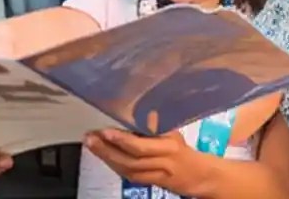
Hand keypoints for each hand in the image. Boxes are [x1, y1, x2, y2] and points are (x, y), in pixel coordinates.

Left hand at [85, 129, 204, 196]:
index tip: (105, 131)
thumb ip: (155, 123)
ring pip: (128, 169)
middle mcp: (162, 161)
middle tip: (91, 138)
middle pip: (131, 159)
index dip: (122, 140)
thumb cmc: (182, 149)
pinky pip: (130, 175)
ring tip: (92, 145)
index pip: (142, 145)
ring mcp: (156, 174)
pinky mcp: (151, 183)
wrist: (198, 175)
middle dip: (107, 149)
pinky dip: (114, 166)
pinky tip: (103, 156)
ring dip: (107, 157)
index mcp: (169, 145)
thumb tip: (140, 107)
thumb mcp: (173, 131)